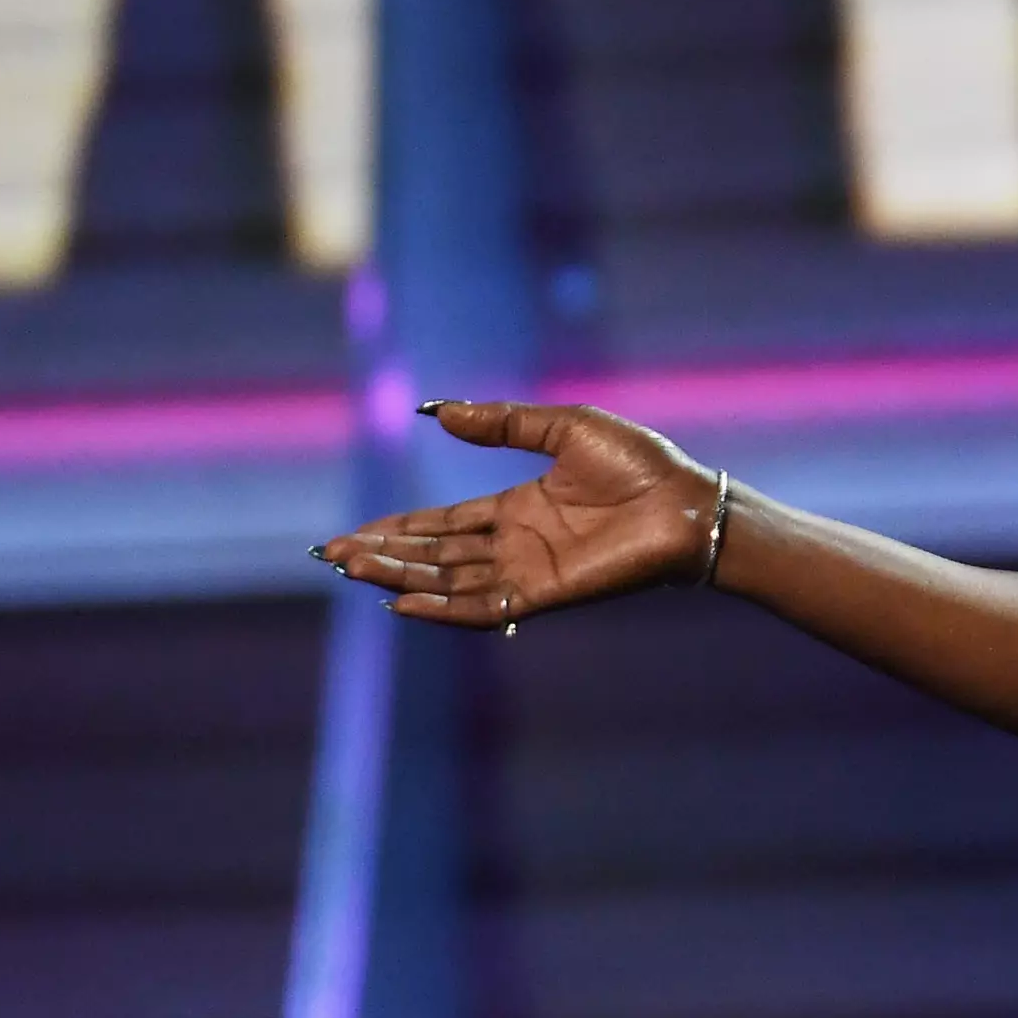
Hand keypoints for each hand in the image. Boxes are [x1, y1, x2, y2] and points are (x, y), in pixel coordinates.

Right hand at [316, 400, 723, 629]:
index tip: (353, 534)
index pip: (444, 523)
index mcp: (520, 506)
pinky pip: (483, 605)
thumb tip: (439, 411)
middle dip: (384, 554)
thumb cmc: (639, 461)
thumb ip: (502, 421)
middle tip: (332, 555)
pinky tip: (403, 600)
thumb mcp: (563, 427)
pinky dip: (442, 606)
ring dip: (400, 575)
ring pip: (448, 579)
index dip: (399, 528)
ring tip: (352, 568)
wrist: (685, 500)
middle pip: (435, 554)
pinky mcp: (544, 592)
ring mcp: (527, 570)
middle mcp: (516, 542)